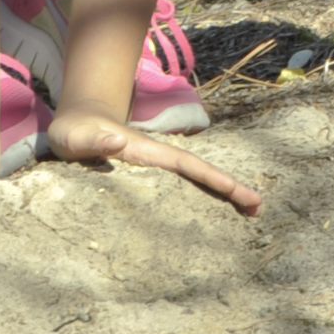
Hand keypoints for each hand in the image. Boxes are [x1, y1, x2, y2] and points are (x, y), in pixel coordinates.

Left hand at [48, 108, 263, 216]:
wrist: (77, 121)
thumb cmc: (75, 131)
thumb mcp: (77, 136)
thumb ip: (95, 139)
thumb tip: (118, 140)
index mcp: (148, 151)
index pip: (188, 165)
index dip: (213, 177)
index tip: (238, 191)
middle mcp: (159, 158)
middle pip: (202, 173)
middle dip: (231, 188)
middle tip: (259, 208)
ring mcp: (157, 167)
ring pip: (196, 180)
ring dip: (223, 193)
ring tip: (251, 212)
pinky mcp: (151, 175)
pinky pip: (184, 187)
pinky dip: (205, 196)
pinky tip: (217, 210)